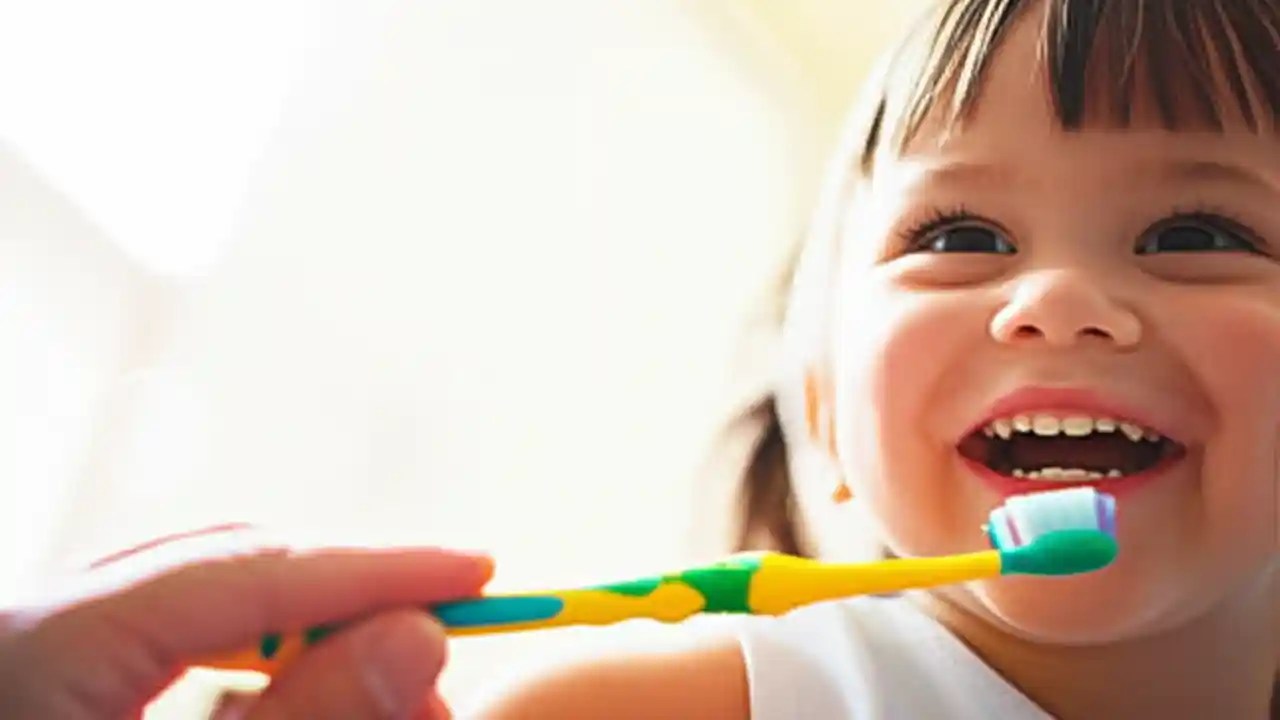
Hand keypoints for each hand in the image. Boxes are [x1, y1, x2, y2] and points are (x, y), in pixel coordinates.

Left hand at [0, 525, 492, 718]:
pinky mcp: (58, 684)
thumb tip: (417, 635)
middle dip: (343, 611)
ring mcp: (42, 652)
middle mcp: (34, 624)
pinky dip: (253, 683)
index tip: (475, 571)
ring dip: (306, 654)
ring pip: (203, 613)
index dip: (372, 566)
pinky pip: (173, 654)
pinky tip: (297, 712)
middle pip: (226, 575)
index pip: (244, 568)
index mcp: (43, 642)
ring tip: (386, 706)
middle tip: (434, 661)